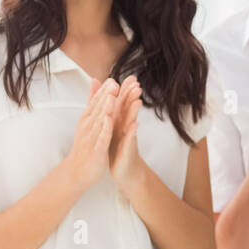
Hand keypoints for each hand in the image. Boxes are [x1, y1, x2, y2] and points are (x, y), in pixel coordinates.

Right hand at [66, 77, 117, 189]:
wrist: (78, 170)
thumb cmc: (86, 144)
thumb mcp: (89, 122)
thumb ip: (93, 102)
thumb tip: (95, 82)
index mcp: (87, 119)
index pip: (96, 103)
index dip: (104, 91)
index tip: (112, 79)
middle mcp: (88, 126)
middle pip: (98, 109)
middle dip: (106, 96)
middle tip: (115, 83)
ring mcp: (92, 138)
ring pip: (100, 121)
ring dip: (106, 108)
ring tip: (113, 97)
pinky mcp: (97, 149)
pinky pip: (102, 137)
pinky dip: (106, 128)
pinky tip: (110, 120)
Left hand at [109, 74, 144, 192]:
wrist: (125, 171)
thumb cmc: (118, 149)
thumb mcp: (114, 130)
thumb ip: (113, 113)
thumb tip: (111, 97)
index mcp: (119, 122)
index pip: (123, 103)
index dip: (126, 91)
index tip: (131, 77)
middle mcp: (125, 128)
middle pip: (129, 110)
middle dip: (132, 97)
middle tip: (137, 83)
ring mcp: (128, 138)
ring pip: (131, 122)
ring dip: (134, 112)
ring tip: (138, 100)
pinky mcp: (128, 150)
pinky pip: (130, 140)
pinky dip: (132, 132)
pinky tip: (135, 124)